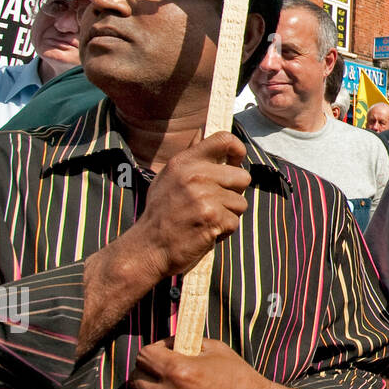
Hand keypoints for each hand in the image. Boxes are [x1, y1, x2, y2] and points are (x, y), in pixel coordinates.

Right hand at [125, 132, 250, 283]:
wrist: (147, 248)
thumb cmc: (162, 215)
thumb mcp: (169, 179)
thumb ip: (193, 165)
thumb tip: (225, 152)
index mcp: (184, 162)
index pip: (224, 140)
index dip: (237, 151)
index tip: (234, 164)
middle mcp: (194, 175)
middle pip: (242, 177)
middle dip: (233, 194)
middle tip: (212, 205)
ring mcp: (204, 197)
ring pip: (240, 203)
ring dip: (228, 215)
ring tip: (204, 220)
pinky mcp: (212, 217)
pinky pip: (234, 222)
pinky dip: (223, 231)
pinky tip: (204, 232)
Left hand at [130, 337, 298, 388]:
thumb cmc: (239, 381)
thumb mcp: (217, 350)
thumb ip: (186, 344)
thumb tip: (167, 345)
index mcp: (179, 371)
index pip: (143, 355)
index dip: (155, 351)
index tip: (163, 354)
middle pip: (137, 378)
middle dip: (150, 372)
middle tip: (168, 374)